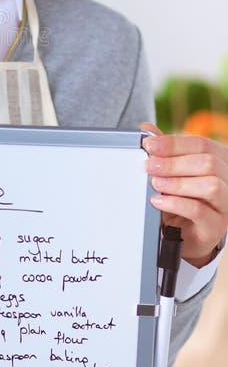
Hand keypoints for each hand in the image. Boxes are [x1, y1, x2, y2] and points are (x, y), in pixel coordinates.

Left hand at [140, 122, 227, 266]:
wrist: (180, 236)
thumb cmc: (177, 200)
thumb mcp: (169, 174)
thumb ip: (162, 152)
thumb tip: (146, 130)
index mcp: (218, 162)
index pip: (202, 145)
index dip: (174, 143)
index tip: (149, 145)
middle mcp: (226, 181)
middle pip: (208, 163)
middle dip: (174, 163)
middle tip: (149, 166)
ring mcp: (224, 205)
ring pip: (211, 185)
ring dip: (178, 183)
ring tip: (155, 184)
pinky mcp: (215, 226)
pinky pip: (200, 211)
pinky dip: (176, 203)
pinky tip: (158, 202)